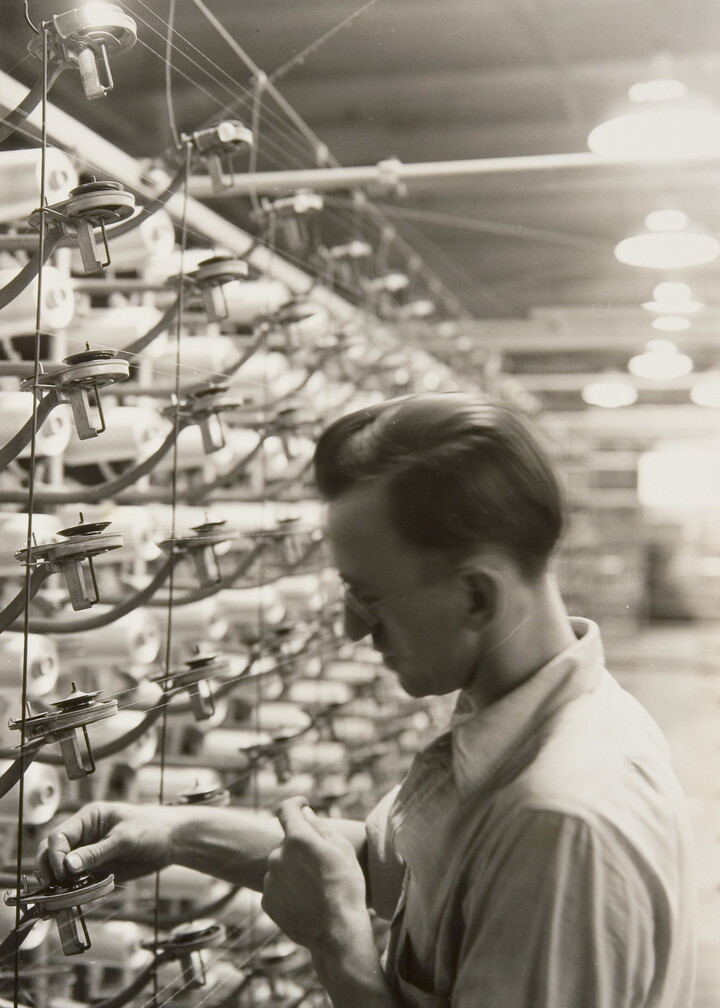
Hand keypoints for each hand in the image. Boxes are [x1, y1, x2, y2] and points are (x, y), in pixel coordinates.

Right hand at [35, 801, 178, 885]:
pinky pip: (77, 880)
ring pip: (61, 868)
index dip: (56, 855)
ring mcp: (89, 853)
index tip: (62, 873)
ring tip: (62, 895)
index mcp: (88, 818)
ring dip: (59, 882)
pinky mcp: (96, 868)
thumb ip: (97, 852)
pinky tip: (74, 897)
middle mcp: (84, 835)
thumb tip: (68, 865)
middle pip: (53, 852)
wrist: (171, 841)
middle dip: (50, 869)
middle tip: (56, 887)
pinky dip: (72, 890)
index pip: (59, 836)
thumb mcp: (125, 839)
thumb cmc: (151, 829)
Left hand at [261, 796, 371, 952]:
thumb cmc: (345, 886)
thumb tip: (304, 814)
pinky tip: (307, 901)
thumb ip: (319, 827)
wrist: (337, 932)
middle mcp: (277, 856)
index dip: (295, 804)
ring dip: (294, 870)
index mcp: (297, 838)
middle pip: (288, 843)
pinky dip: (289, 889)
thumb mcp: (341, 849)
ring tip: (316, 888)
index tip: (303, 805)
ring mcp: (270, 881)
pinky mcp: (267, 902)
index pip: (286, 809)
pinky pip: (277, 887)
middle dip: (301, 847)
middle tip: (322, 864)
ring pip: (282, 866)